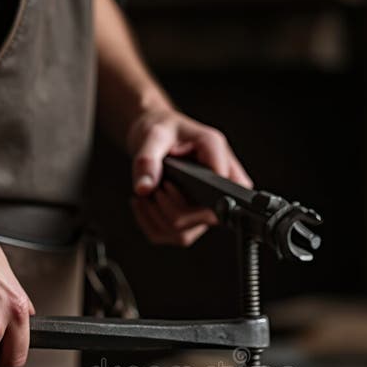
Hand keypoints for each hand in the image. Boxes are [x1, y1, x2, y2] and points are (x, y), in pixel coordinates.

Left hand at [127, 107, 252, 246]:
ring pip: (183, 235)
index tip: (166, 185)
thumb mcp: (154, 135)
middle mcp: (220, 189)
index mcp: (221, 161)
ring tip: (148, 191)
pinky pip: (168, 237)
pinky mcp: (192, 221)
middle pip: (202, 220)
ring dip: (156, 216)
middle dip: (167, 208)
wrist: (159, 136)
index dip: (189, 199)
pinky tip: (144, 201)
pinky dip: (148, 222)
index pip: (223, 198)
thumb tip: (143, 189)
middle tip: (155, 185)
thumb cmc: (165, 130)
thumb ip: (148, 160)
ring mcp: (207, 209)